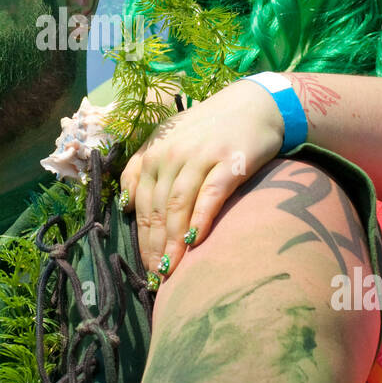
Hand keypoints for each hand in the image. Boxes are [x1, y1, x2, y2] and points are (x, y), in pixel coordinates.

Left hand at [120, 78, 283, 282]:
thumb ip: (142, 167)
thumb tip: (125, 205)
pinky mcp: (231, 162)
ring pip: (178, 204)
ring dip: (173, 241)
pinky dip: (201, 218)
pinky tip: (196, 241)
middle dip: (154, 246)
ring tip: (171, 270)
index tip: (144, 266)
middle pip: (158, 208)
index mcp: (155, 152)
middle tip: (156, 278)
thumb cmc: (209, 127)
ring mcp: (202, 157)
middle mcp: (173, 154)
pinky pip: (211, 193)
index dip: (141, 237)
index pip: (142, 203)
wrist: (256, 104)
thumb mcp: (169, 138)